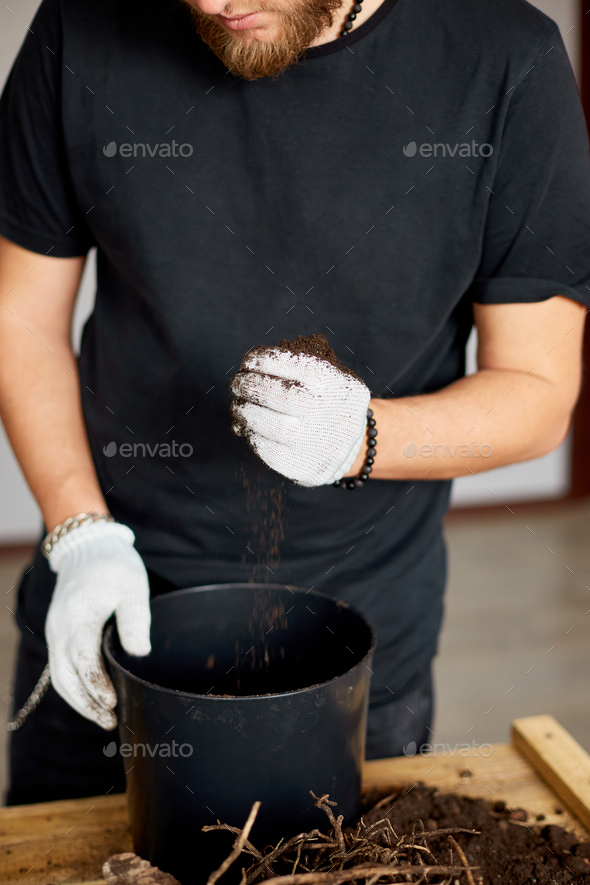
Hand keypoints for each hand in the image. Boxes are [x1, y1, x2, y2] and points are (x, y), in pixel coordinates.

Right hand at [45, 520, 150, 729]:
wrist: (88, 549)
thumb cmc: (115, 567)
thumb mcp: (133, 587)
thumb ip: (135, 619)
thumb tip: (139, 653)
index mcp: (79, 615)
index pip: (82, 657)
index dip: (96, 683)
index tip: (112, 701)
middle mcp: (60, 628)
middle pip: (66, 675)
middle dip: (87, 703)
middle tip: (111, 721)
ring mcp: (55, 633)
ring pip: (60, 677)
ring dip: (80, 701)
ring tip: (105, 718)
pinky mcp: (58, 636)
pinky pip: (61, 668)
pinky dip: (75, 688)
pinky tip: (95, 699)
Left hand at [231, 344, 370, 485]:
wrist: (352, 448)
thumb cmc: (328, 405)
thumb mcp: (330, 381)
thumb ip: (299, 371)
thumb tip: (250, 370)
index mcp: (339, 386)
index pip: (299, 366)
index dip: (266, 360)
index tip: (250, 361)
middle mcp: (331, 415)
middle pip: (282, 396)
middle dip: (251, 385)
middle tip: (238, 382)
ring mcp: (318, 443)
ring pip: (271, 426)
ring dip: (244, 411)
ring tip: (238, 405)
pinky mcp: (304, 467)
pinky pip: (268, 450)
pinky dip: (251, 435)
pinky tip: (247, 427)